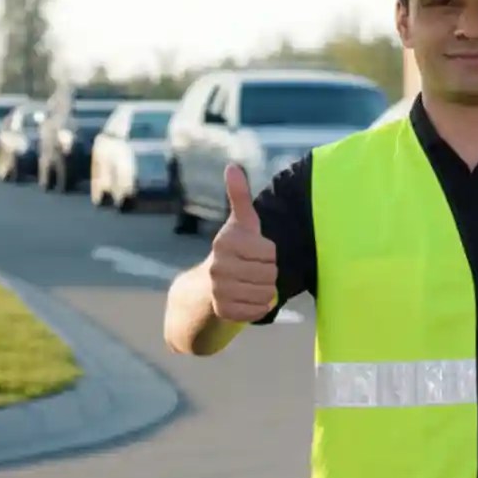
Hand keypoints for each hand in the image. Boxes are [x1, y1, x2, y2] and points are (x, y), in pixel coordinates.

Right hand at [206, 163, 277, 322]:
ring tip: (251, 284)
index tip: (256, 251)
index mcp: (225, 243)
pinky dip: (259, 307)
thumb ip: (239, 196)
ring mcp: (219, 290)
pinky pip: (258, 310)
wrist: (207, 286)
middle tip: (254, 269)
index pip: (270, 252)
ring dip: (266, 291)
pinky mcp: (224, 311)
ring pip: (266, 293)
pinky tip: (248, 298)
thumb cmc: (235, 249)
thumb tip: (232, 166)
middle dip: (269, 273)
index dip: (269, 253)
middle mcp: (218, 267)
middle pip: (270, 274)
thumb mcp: (240, 222)